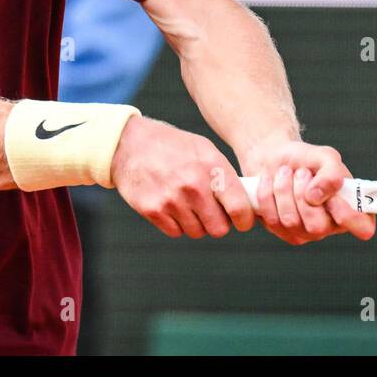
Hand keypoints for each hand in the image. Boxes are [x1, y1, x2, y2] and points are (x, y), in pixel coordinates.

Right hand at [110, 115, 256, 238]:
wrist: (129, 144)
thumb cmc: (172, 146)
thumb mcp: (205, 150)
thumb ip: (225, 175)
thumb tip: (247, 202)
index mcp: (211, 167)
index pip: (239, 208)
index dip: (244, 220)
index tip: (242, 221)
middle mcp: (193, 185)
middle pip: (219, 228)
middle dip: (217, 222)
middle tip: (211, 210)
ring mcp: (172, 200)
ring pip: (197, 232)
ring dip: (195, 222)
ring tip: (186, 202)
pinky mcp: (153, 210)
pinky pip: (176, 232)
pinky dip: (176, 224)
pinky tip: (171, 204)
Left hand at [238, 139, 375, 244]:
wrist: (276, 159)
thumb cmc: (307, 159)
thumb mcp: (326, 156)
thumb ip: (331, 173)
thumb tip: (317, 195)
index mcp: (351, 208)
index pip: (363, 228)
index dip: (349, 215)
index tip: (334, 196)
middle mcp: (331, 226)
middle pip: (318, 226)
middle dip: (303, 193)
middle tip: (302, 173)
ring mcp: (306, 233)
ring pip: (291, 221)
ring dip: (284, 188)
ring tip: (286, 173)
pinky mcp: (282, 232)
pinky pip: (272, 218)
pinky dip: (268, 193)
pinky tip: (271, 181)